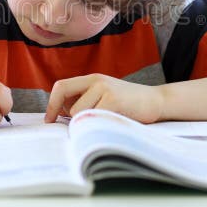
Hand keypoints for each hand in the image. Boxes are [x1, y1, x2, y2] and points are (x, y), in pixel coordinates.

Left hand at [44, 74, 163, 123]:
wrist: (156, 101)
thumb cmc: (129, 105)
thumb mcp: (104, 97)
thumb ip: (86, 101)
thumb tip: (62, 115)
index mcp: (91, 79)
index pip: (61, 86)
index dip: (51, 104)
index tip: (49, 120)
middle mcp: (96, 80)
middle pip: (67, 100)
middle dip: (66, 117)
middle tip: (74, 127)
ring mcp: (105, 88)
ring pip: (79, 112)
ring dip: (86, 123)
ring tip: (102, 123)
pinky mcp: (114, 100)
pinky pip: (93, 117)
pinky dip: (96, 125)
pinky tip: (109, 124)